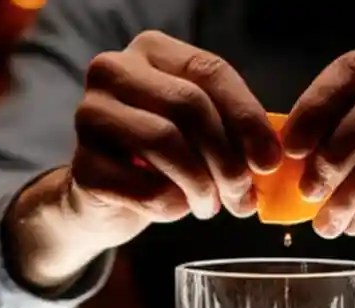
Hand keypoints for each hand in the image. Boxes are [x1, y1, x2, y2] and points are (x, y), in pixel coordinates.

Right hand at [6, 31, 280, 289]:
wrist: (106, 200)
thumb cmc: (164, 160)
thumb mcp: (202, 134)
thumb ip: (235, 133)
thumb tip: (271, 161)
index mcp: (151, 51)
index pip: (210, 71)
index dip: (247, 118)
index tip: (271, 162)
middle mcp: (113, 71)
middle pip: (189, 105)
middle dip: (227, 158)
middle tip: (243, 196)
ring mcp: (90, 114)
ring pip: (165, 142)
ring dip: (201, 185)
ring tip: (212, 207)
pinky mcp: (83, 165)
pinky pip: (144, 188)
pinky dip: (172, 207)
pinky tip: (176, 209)